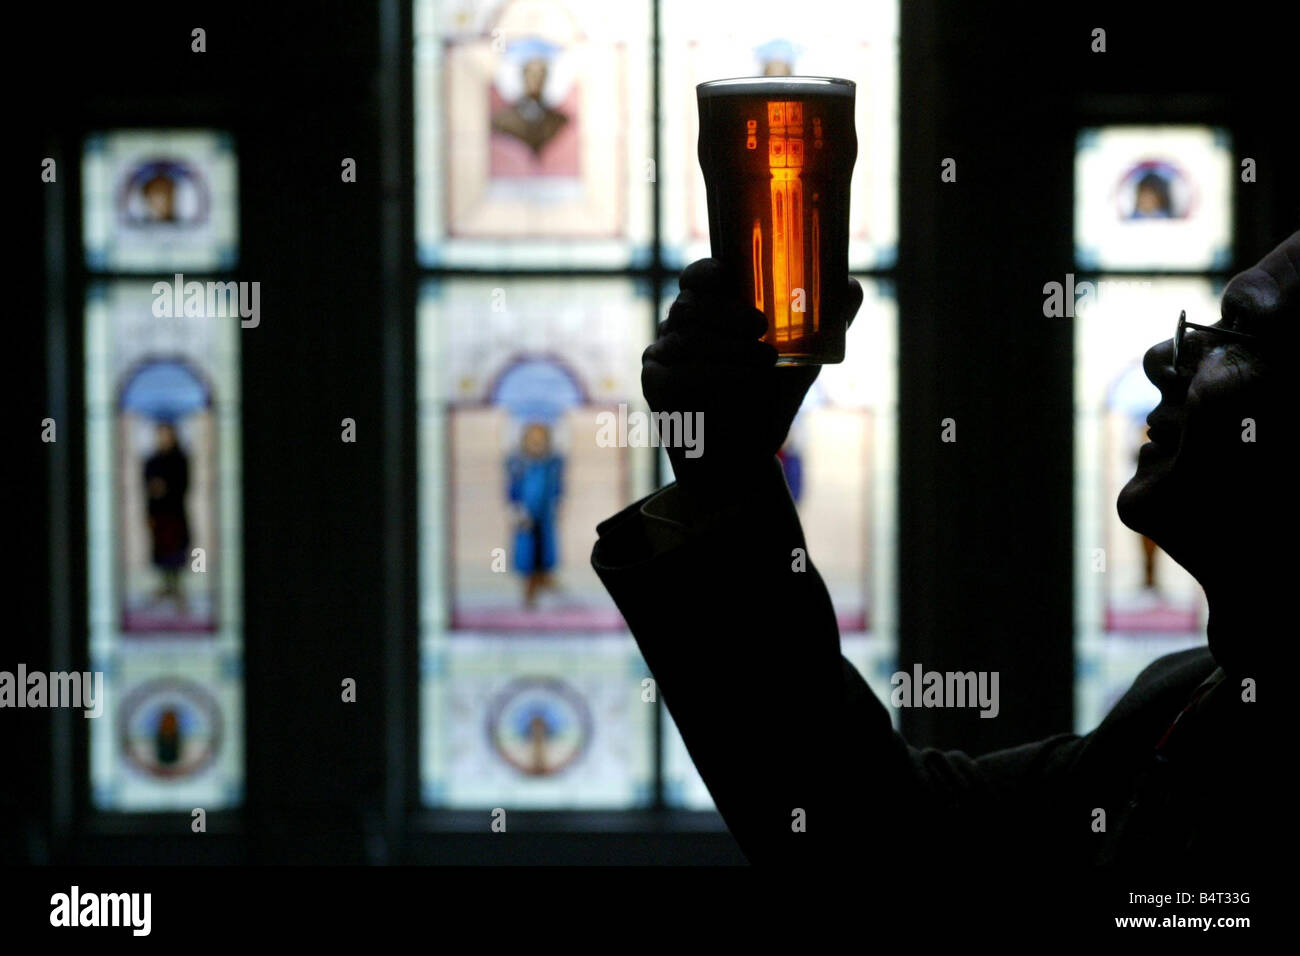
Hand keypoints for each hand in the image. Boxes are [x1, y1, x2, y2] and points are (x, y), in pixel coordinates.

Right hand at [641, 258, 862, 515]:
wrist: (743, 457)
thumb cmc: (767, 401)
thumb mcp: (802, 359)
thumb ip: (826, 323)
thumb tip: (853, 286)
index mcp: (708, 312)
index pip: (697, 279)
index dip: (705, 272)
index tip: (726, 274)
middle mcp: (678, 329)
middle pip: (691, 306)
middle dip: (727, 313)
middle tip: (761, 326)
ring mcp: (661, 356)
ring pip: (686, 338)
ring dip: (727, 348)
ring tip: (765, 361)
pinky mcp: (655, 386)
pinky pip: (679, 373)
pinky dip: (713, 375)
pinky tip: (740, 382)